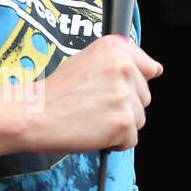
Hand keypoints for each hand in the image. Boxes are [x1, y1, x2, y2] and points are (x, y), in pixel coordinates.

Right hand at [26, 35, 162, 156]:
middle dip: (123, 105)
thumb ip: (119, 63)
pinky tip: (91, 131)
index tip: (108, 89)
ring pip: (139, 119)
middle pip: (144, 96)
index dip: (128, 84)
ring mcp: (126, 96)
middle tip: (91, 105)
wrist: (33, 114)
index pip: (147, 67)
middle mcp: (124, 68)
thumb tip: (157, 70)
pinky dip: (113, 142)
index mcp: (115, 48)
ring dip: (118, 124)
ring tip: (89, 118)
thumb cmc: (55, 91)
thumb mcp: (86, 61)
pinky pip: (130, 139)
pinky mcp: (124, 122)